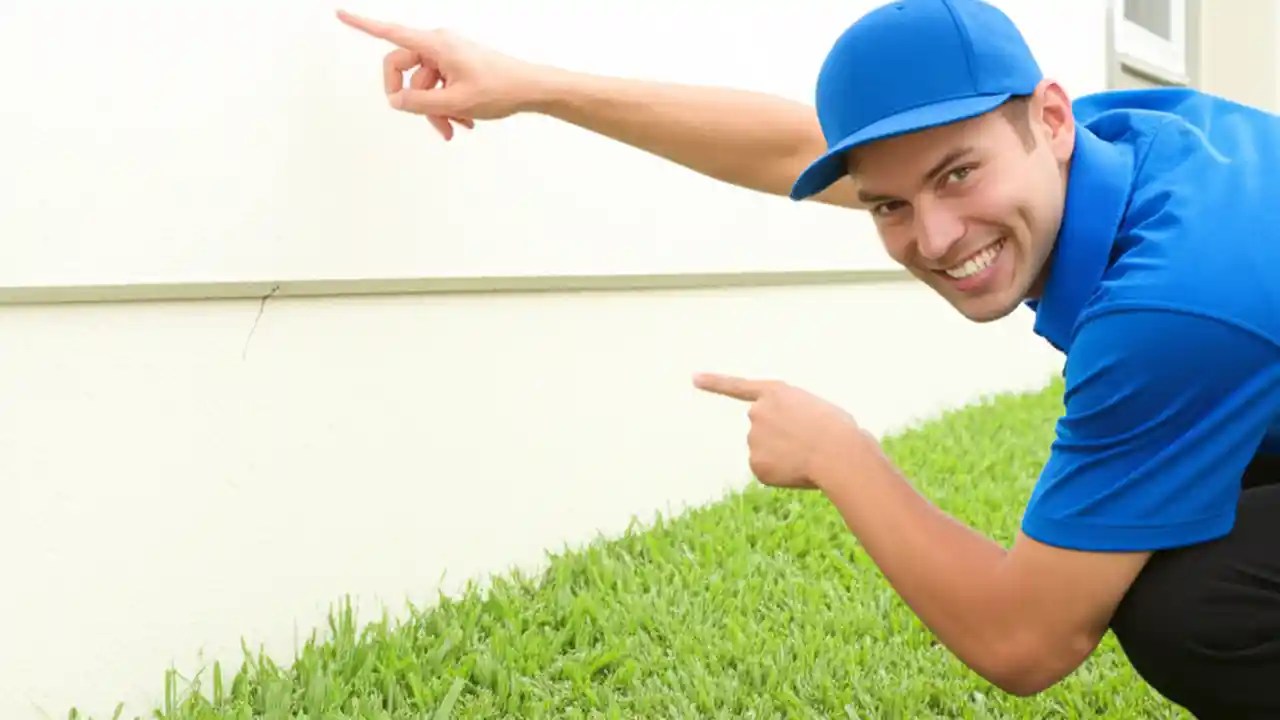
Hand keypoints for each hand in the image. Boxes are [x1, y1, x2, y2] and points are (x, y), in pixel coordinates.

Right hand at [336, 10, 549, 139]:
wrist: (532, 89)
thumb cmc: (499, 89)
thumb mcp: (455, 102)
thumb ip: (420, 102)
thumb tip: (396, 100)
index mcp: (435, 45)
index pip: (391, 33)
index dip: (363, 25)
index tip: (340, 13)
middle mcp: (439, 44)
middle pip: (405, 70)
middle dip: (413, 100)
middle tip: (427, 123)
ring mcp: (449, 55)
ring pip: (425, 84)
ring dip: (434, 109)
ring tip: (453, 130)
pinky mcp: (459, 66)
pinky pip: (440, 85)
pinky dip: (446, 105)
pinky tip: (462, 124)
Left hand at [693, 373, 866, 490]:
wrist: (838, 453)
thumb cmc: (839, 430)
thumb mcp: (814, 409)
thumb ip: (791, 417)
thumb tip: (784, 444)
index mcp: (774, 392)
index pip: (737, 387)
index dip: (714, 382)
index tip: (693, 377)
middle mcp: (756, 413)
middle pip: (764, 429)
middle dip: (781, 437)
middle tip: (807, 440)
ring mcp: (753, 438)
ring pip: (766, 451)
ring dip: (784, 455)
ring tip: (808, 454)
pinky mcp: (755, 464)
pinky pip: (767, 470)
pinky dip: (782, 473)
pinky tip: (798, 469)